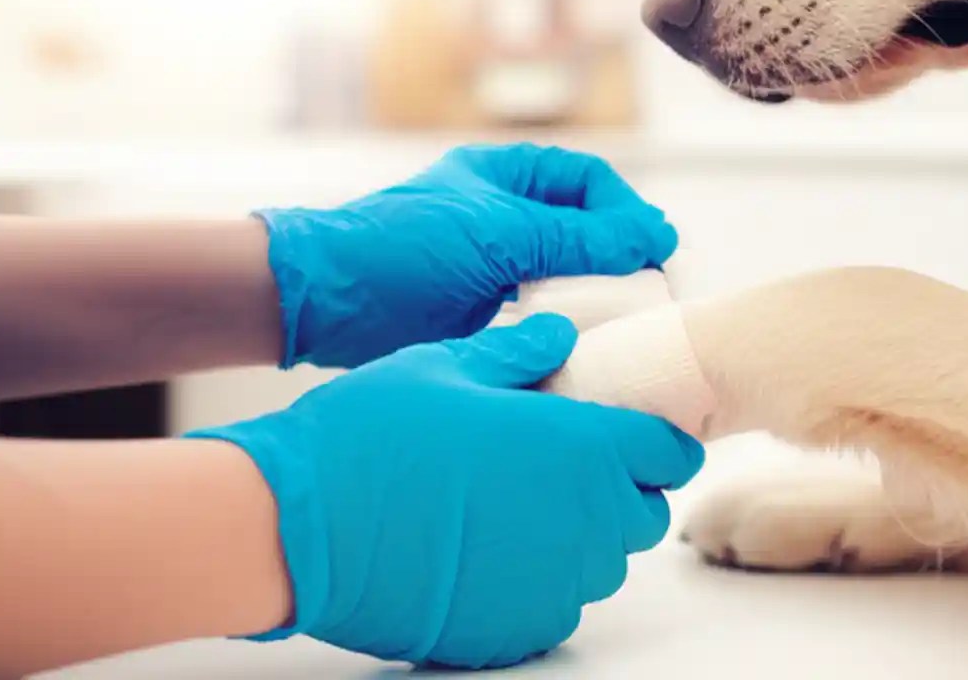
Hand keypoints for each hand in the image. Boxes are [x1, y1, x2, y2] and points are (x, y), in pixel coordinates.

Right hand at [185, 314, 702, 668]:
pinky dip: (538, 585)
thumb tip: (560, 337)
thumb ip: (518, 353)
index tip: (633, 438)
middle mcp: (585, 522)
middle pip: (642, 513)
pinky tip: (487, 559)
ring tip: (517, 513)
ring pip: (603, 565)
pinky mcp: (518, 630)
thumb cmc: (369, 434)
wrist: (297, 528)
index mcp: (580, 447)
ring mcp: (555, 585)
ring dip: (579, 540)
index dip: (656, 441)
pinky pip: (557, 608)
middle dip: (620, 490)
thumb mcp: (443, 367)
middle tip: (564, 471)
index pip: (669, 451)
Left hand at [256, 143, 677, 368]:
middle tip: (653, 289)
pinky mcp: (484, 312)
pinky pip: (541, 312)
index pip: (588, 182)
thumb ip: (576, 237)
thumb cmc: (402, 246)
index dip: (625, 210)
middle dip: (618, 255)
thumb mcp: (498, 232)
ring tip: (628, 317)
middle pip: (584, 230)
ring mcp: (495, 265)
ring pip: (566, 274)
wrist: (326, 301)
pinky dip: (567, 324)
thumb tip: (652, 238)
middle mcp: (505, 216)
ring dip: (597, 293)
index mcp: (506, 176)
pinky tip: (587, 340)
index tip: (656, 245)